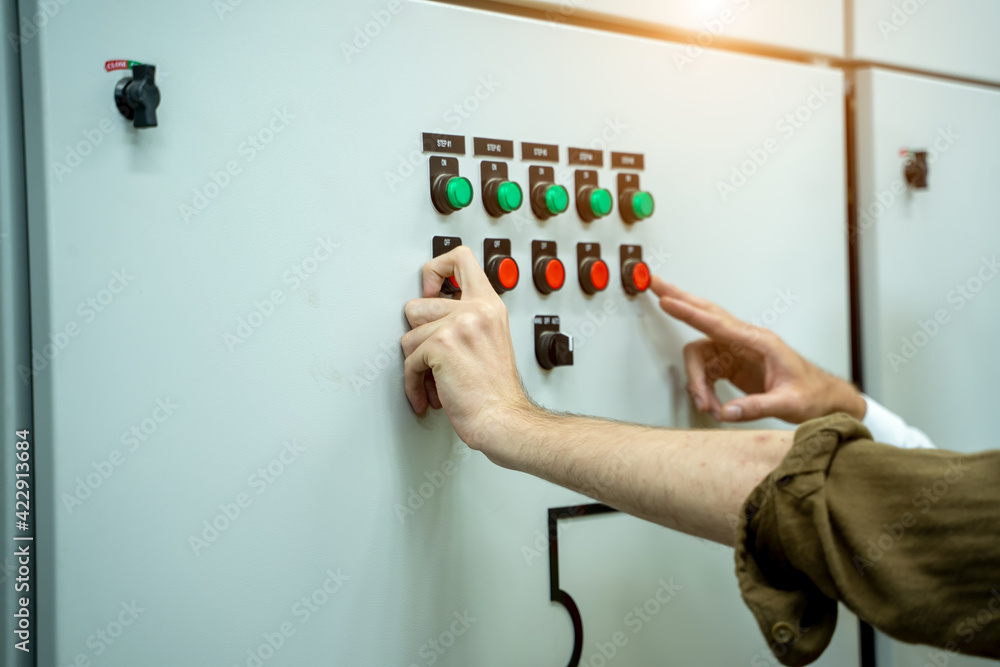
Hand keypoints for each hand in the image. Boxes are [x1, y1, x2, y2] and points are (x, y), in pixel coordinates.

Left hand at [402, 246, 535, 462]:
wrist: (503, 420)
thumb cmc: (497, 391)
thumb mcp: (491, 339)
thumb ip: (468, 319)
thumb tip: (430, 313)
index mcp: (489, 305)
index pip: (460, 258)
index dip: (435, 269)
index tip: (431, 291)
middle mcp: (476, 310)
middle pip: (418, 304)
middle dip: (420, 337)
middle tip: (434, 356)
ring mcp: (458, 325)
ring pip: (408, 336)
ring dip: (417, 363)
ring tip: (435, 378)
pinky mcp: (441, 345)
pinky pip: (409, 361)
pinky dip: (414, 384)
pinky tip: (430, 394)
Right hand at [651, 277, 865, 423]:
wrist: (824, 398)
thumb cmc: (812, 394)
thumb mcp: (789, 404)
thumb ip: (756, 407)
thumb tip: (727, 412)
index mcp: (759, 342)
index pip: (717, 323)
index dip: (689, 313)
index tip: (667, 301)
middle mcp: (745, 341)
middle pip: (704, 315)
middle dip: (678, 301)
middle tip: (654, 285)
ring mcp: (737, 351)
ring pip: (700, 353)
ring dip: (696, 381)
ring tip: (705, 405)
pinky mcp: (734, 364)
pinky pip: (707, 371)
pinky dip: (703, 389)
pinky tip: (710, 405)